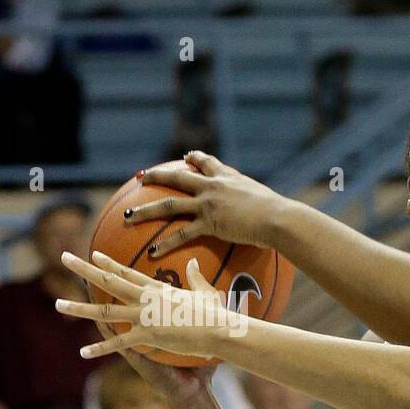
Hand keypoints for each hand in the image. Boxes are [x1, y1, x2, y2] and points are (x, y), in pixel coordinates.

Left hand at [57, 250, 240, 368]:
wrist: (220, 331)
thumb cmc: (216, 314)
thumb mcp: (205, 292)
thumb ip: (195, 278)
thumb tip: (192, 262)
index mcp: (158, 290)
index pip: (128, 272)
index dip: (109, 263)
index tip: (93, 254)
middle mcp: (146, 299)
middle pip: (109, 282)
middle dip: (84, 269)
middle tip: (64, 257)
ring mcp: (144, 316)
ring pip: (104, 311)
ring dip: (79, 308)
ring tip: (58, 304)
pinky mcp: (147, 335)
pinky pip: (118, 342)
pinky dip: (100, 348)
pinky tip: (82, 352)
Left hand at [129, 151, 288, 255]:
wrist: (279, 218)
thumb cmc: (281, 213)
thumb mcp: (268, 200)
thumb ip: (258, 203)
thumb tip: (271, 214)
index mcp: (228, 178)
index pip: (207, 163)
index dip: (194, 159)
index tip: (185, 158)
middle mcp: (214, 187)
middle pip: (178, 178)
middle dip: (156, 176)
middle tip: (141, 177)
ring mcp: (209, 204)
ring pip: (169, 204)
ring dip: (146, 210)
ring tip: (128, 216)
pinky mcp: (210, 223)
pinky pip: (182, 234)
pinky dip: (166, 243)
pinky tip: (153, 251)